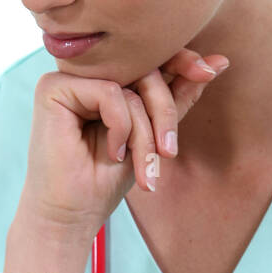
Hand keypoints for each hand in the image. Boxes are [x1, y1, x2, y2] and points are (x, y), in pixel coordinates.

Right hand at [20, 48, 229, 236]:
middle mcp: (85, 72)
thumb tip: (219, 61)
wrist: (71, 216)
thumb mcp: (153, 134)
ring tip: (142, 166)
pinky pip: (109, 92)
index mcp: (104, 78)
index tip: (210, 71)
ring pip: (129, 84)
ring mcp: (67, 78)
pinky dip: (121, 126)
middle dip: (165, 112)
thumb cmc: (104, 181)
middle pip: (144, 68)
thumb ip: (177, 98)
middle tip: (168, 154)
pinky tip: (113, 152)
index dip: (181, 61)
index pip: (149, 56)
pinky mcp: (52, 88)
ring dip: (145, 131)